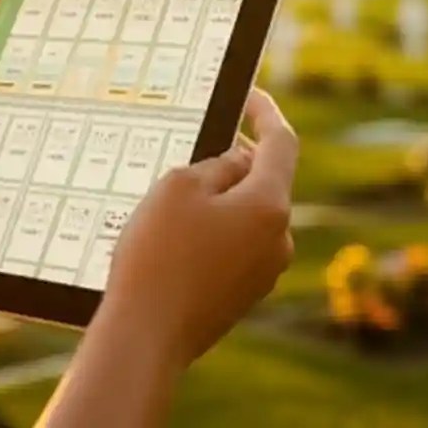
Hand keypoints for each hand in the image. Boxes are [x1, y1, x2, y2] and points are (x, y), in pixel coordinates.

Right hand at [102, 88, 297, 369]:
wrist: (146, 335)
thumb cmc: (158, 254)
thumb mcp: (179, 186)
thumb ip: (216, 164)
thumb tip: (237, 165)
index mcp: (270, 206)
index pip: (281, 143)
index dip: (265, 112)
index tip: (250, 93)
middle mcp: (279, 240)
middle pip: (264, 182)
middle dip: (235, 161)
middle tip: (197, 148)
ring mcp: (264, 272)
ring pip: (247, 216)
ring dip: (220, 200)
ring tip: (171, 204)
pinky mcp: (243, 296)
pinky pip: (235, 248)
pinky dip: (213, 232)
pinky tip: (174, 241)